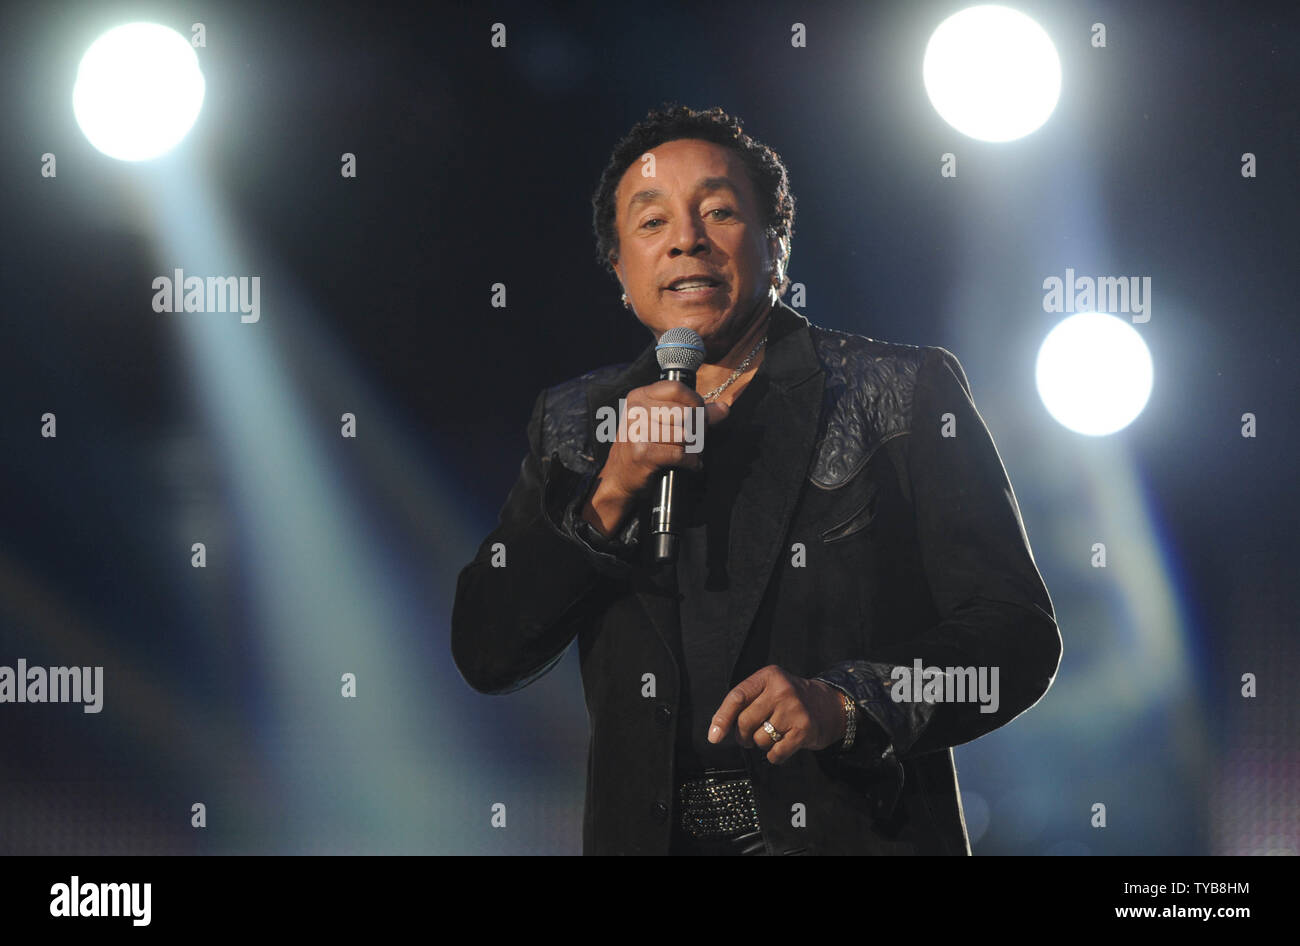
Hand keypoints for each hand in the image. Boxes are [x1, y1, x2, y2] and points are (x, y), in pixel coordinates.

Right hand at [581, 379, 728, 535]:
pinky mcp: (642, 453)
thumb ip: (695, 413)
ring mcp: (637, 431)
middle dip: (698, 429)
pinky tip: (689, 464)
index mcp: (640, 396)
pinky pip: (680, 454)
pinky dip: (691, 462)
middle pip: (686, 413)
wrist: (619, 477)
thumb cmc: (644, 446)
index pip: (678, 389)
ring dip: (694, 448)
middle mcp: (636, 410)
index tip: (698, 417)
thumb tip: (724, 408)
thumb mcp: (664, 422)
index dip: (696, 403)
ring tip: (690, 452)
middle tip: (695, 440)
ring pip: (685, 434)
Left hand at [707, 665, 847, 764]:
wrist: (829, 706)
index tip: (714, 736)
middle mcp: (782, 690)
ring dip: (761, 744)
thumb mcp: (768, 689)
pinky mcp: (804, 730)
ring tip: (773, 734)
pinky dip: (774, 755)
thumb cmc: (790, 700)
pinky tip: (783, 744)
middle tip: (749, 736)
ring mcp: (794, 709)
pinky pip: (776, 753)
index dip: (722, 718)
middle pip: (745, 722)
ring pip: (759, 740)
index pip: (737, 697)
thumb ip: (745, 702)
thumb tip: (717, 730)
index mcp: (768, 677)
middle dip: (743, 736)